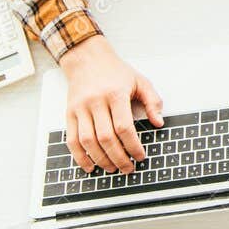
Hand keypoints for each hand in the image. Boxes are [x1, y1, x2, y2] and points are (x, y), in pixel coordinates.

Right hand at [60, 36, 161, 174]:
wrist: (87, 59)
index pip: (124, 127)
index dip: (132, 146)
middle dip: (118, 157)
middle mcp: (96, 102)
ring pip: (88, 141)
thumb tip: (159, 122)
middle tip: (128, 168)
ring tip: (112, 169)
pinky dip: (80, 156)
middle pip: (106, 138)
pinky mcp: (69, 114)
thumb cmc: (116, 72)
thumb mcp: (140, 81)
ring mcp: (80, 109)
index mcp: (115, 94)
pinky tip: (90, 166)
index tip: (140, 156)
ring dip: (101, 159)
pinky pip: (72, 140)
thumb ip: (153, 101)